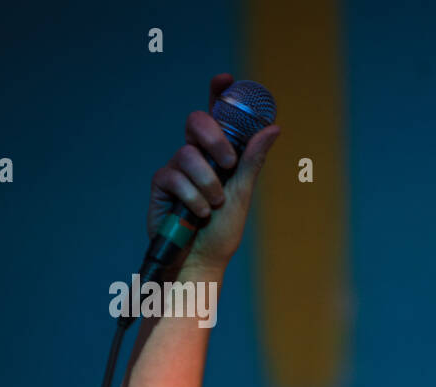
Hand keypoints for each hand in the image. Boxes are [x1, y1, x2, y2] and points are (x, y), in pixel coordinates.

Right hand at [147, 72, 281, 274]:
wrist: (201, 260)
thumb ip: (252, 160)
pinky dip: (193, 198)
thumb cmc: (222, 231)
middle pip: (197, 122)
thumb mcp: (243, 193)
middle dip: (214, 139)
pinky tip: (198, 213)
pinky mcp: (162, 184)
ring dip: (208, 183)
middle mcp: (197, 156)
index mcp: (220, 155)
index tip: (226, 79)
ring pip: (188, 153)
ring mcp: (177, 168)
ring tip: (214, 205)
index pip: (218, 116)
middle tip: (227, 163)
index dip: (219, 94)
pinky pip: (175, 176)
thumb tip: (273, 128)